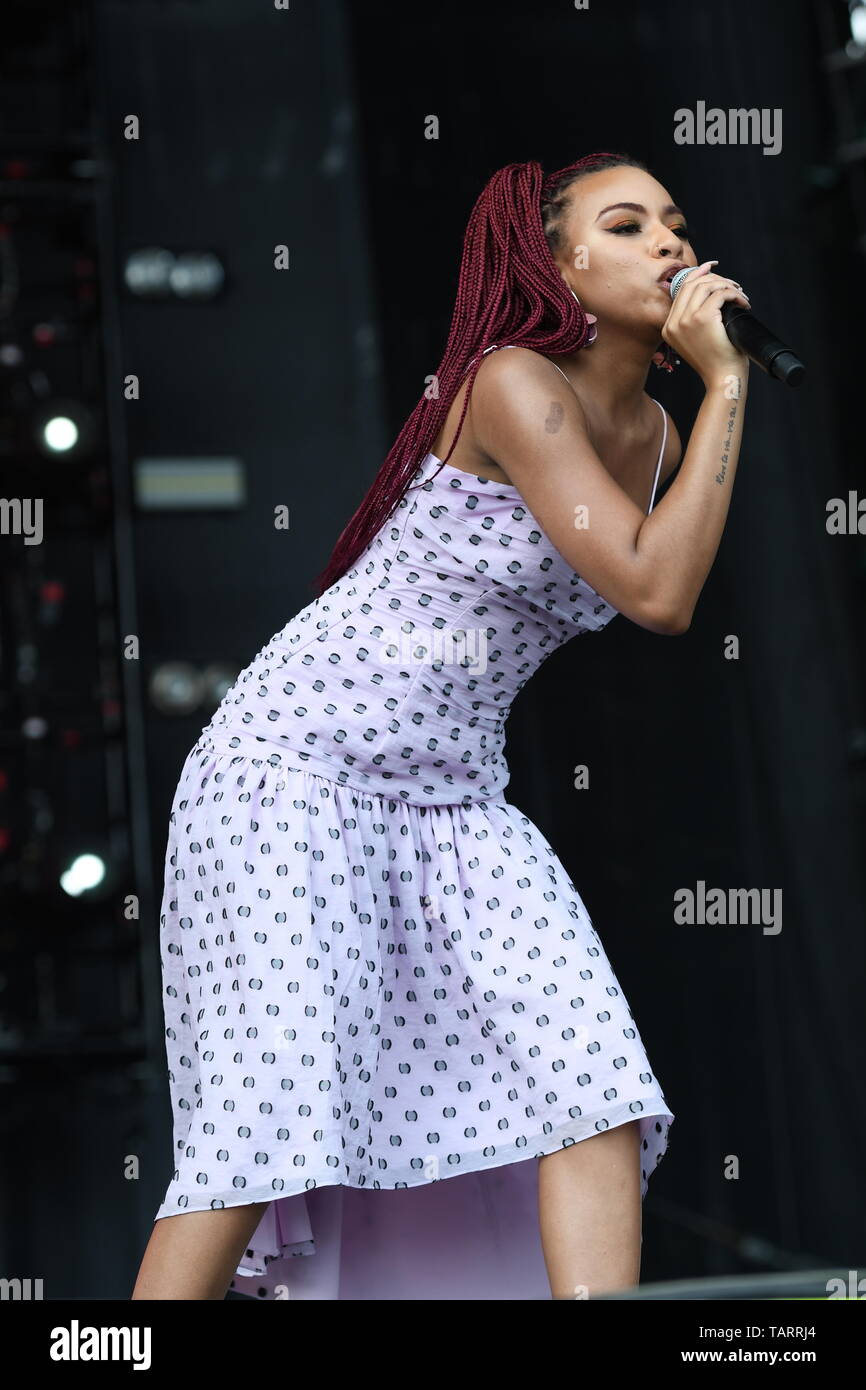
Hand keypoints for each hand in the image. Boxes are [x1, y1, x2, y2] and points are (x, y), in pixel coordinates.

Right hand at [661, 261, 750, 384]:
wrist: (722, 379)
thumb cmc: (715, 362)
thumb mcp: (696, 341)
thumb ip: (693, 321)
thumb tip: (708, 293)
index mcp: (669, 328)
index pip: (681, 290)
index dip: (697, 275)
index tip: (711, 268)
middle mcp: (673, 322)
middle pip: (692, 284)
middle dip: (715, 279)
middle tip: (733, 286)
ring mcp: (685, 320)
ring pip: (706, 285)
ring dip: (726, 286)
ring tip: (739, 295)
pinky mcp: (702, 319)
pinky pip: (719, 294)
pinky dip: (734, 294)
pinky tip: (742, 302)